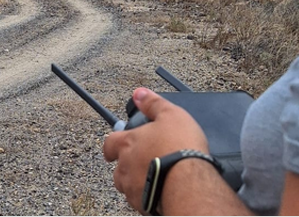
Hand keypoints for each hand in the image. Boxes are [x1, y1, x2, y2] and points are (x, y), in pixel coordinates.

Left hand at [102, 88, 209, 211]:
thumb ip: (152, 104)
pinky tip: (160, 191)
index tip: (116, 144)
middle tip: (143, 162)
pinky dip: (147, 196)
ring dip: (135, 182)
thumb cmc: (180, 148)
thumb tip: (139, 93)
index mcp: (127, 144)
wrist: (189, 182)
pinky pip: (140, 201)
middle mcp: (124, 167)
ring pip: (127, 186)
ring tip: (153, 178)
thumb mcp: (170, 115)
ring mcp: (132, 188)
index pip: (109, 143)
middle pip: (117, 168)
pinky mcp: (142, 204)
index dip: (113, 144)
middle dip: (126, 166)